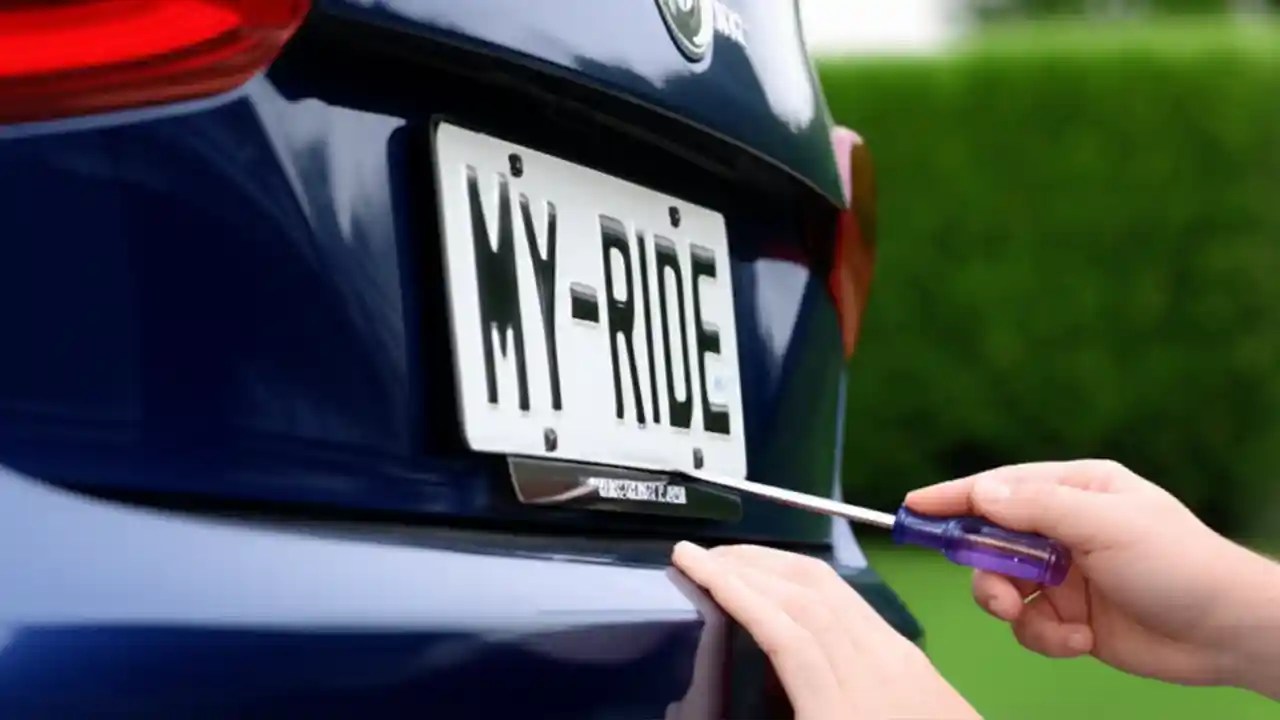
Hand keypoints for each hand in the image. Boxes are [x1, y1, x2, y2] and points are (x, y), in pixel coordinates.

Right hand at [671, 542, 979, 719]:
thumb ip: (774, 712)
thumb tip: (714, 707)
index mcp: (843, 713)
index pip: (780, 626)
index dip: (730, 586)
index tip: (690, 559)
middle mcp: (875, 675)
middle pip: (806, 595)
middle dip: (748, 563)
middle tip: (703, 554)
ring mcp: (901, 661)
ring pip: (835, 591)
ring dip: (779, 565)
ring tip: (737, 561)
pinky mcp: (915, 660)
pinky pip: (858, 606)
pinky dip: (814, 584)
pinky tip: (793, 590)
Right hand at [906, 459, 1278, 692]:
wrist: (1227, 632)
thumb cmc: (1178, 563)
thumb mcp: (1104, 524)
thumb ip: (1035, 507)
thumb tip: (981, 492)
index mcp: (1075, 490)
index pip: (998, 489)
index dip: (952, 498)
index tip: (912, 508)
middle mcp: (1065, 529)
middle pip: (991, 544)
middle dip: (988, 573)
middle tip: (999, 596)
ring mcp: (1066, 575)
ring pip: (1003, 589)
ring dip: (1018, 613)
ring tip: (1054, 628)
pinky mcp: (1071, 618)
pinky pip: (1029, 627)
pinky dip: (1047, 638)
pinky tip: (1081, 642)